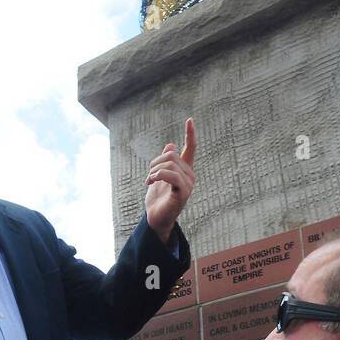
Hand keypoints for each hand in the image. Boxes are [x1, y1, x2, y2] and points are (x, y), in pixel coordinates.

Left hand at [144, 117, 196, 244]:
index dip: (190, 134)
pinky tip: (150, 182)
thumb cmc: (158, 199)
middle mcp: (190, 175)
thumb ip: (165, 161)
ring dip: (154, 170)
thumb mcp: (159, 176)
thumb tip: (171, 145)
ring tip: (149, 181)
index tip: (189, 120)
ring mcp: (188, 184)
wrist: (156, 219)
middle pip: (172, 156)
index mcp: (185, 170)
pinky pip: (171, 175)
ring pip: (169, 164)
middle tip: (149, 176)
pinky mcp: (182, 193)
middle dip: (155, 163)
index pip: (191, 148)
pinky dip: (158, 175)